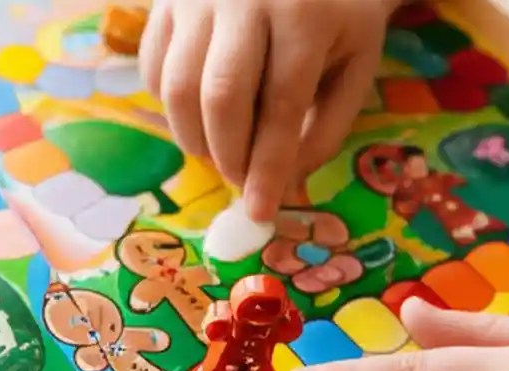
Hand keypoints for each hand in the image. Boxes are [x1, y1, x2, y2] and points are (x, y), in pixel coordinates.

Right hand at [139, 0, 397, 221]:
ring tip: (220, 152)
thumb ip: (325, 127)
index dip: (268, 168)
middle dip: (227, 156)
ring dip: (194, 139)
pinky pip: (155, 68)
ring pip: (177, 86)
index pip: (280, 106)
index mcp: (304, 14)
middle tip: (239, 181)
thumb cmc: (336, 14)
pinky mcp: (166, 0)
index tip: (261, 212)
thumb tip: (282, 184)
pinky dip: (172, 107)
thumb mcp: (354, 64)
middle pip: (220, 97)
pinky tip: (201, 112)